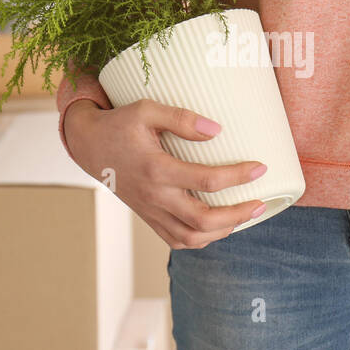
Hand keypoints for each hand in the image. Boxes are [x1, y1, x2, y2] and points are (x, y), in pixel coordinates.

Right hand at [63, 98, 267, 248]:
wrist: (89, 146)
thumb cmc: (119, 124)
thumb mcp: (146, 110)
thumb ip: (181, 119)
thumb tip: (217, 130)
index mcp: (156, 169)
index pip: (207, 180)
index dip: (238, 176)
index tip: (260, 168)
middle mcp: (155, 196)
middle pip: (203, 219)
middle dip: (238, 214)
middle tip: (260, 204)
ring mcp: (151, 211)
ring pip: (191, 237)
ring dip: (222, 231)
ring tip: (244, 216)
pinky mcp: (148, 217)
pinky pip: (176, 240)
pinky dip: (201, 239)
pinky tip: (218, 226)